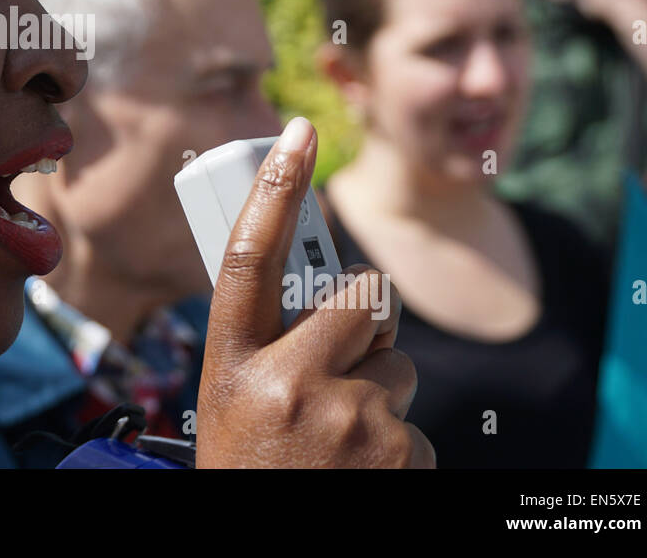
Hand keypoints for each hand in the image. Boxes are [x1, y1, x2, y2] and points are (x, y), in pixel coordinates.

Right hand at [196, 117, 434, 467]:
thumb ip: (269, 338)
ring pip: (400, 362)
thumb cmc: (247, 464)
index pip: (247, 256)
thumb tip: (328, 286)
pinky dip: (397, 443)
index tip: (299, 129)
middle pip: (364, 295)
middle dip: (365, 319)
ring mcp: (348, 419)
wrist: (267, 544)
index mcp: (230, 362)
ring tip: (338, 435)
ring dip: (380, 388)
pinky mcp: (399, 453)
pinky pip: (416, 419)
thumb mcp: (233, 396)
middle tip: (340, 355)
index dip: (272, 186)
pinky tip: (359, 470)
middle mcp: (285, 382)